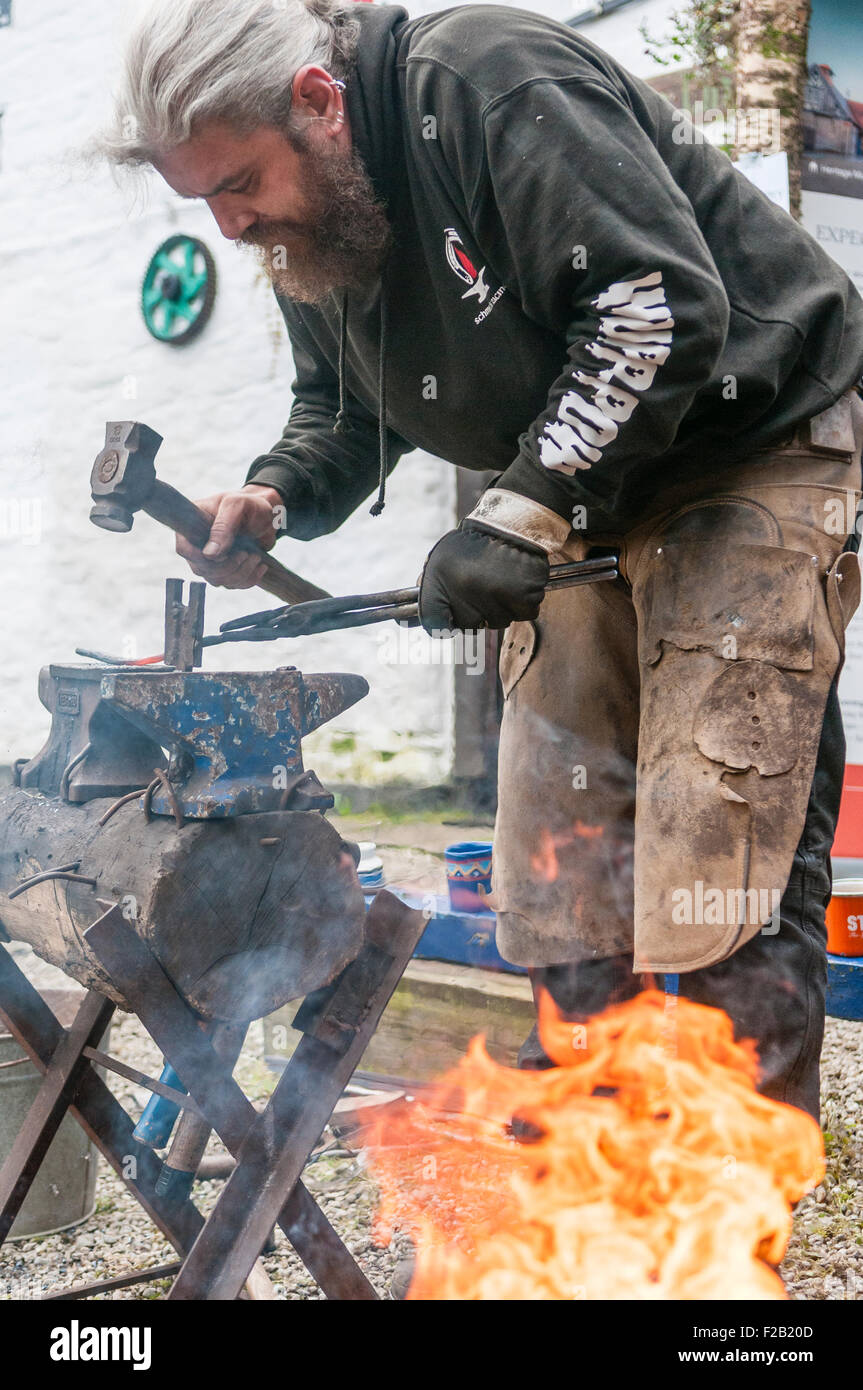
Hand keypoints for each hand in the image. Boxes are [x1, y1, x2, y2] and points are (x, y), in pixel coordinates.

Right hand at [175, 485, 282, 587]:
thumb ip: (223, 527)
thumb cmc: (250, 505)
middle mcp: (198, 543)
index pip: (184, 549)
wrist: (267, 516)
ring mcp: (210, 559)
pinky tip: (260, 566)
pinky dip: (248, 579)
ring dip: (240, 573)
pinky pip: (231, 584)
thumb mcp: (237, 506)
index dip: (201, 558)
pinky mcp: (225, 569)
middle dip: (228, 566)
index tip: (225, 553)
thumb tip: (209, 554)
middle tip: (247, 553)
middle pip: (202, 569)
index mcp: (193, 524)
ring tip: (255, 557)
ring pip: (217, 580)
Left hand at [418, 523, 549, 632]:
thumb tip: (408, 617)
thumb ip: (428, 586)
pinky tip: (518, 583)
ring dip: (501, 607)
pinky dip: (524, 603)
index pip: (433, 622)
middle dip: (476, 611)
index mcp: (440, 581)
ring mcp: (495, 596)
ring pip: (498, 621)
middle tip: (482, 587)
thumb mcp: (441, 559)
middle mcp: (466, 591)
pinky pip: (524, 614)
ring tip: (501, 581)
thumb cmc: (474, 544)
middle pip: (469, 625)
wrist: (512, 524)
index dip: (441, 624)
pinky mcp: (523, 597)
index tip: (447, 621)